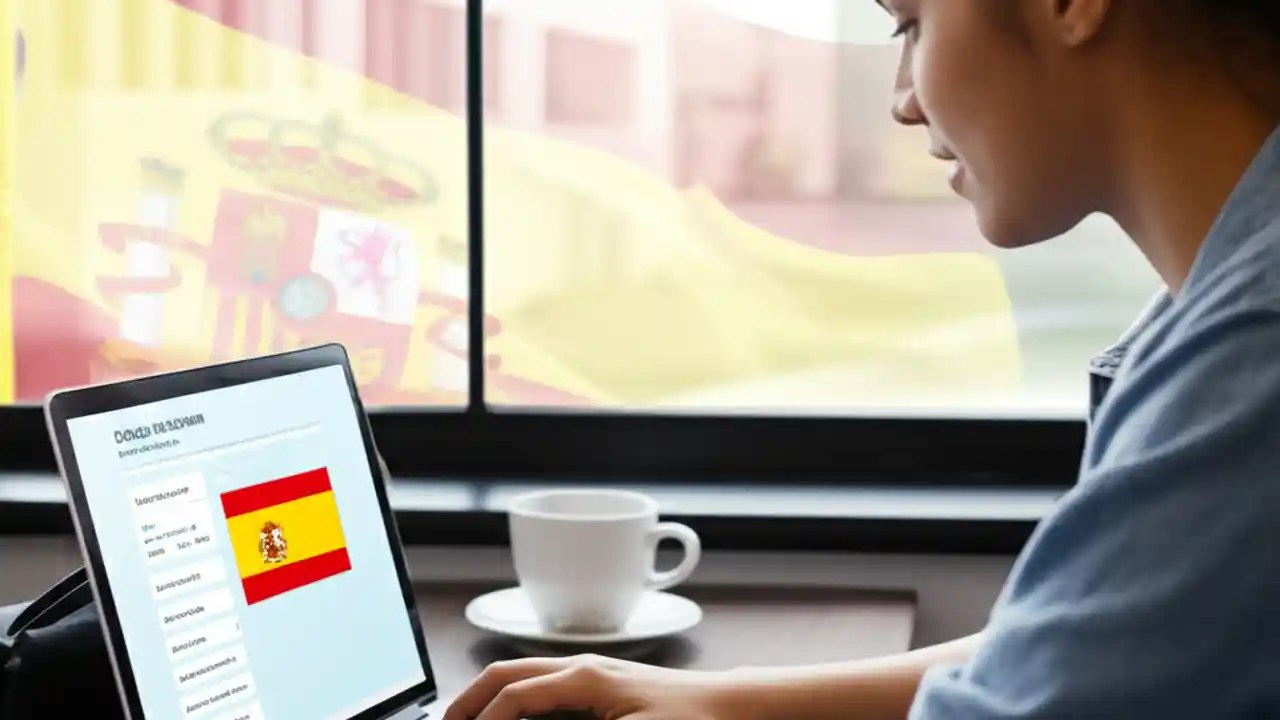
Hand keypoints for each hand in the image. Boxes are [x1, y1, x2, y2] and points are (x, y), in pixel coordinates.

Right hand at [442, 654, 754, 719]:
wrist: (732, 709)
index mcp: (586, 678)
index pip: (515, 695)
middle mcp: (583, 667)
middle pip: (508, 672)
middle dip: (471, 698)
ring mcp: (592, 672)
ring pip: (523, 673)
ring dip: (491, 695)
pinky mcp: (602, 684)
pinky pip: (545, 684)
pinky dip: (517, 698)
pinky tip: (514, 717)